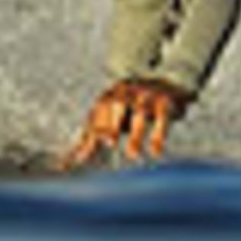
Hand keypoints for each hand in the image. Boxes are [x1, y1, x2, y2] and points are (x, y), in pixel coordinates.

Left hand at [62, 79, 188, 170]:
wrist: (167, 81)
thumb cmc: (132, 106)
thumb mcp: (112, 115)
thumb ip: (94, 135)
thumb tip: (74, 159)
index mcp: (110, 96)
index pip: (97, 113)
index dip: (91, 132)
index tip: (82, 156)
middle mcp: (126, 93)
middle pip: (116, 106)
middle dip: (110, 125)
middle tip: (107, 144)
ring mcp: (146, 97)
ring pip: (140, 114)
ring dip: (135, 135)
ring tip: (131, 155)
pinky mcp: (165, 103)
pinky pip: (162, 119)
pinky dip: (158, 135)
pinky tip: (155, 153)